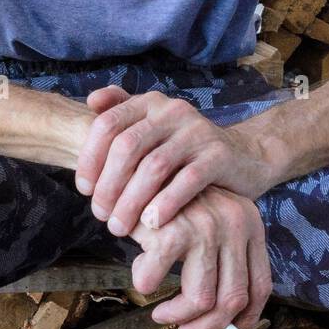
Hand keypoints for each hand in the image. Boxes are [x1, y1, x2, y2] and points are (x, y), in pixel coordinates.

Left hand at [75, 86, 275, 236]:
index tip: (84, 189)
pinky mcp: (219, 154)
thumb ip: (123, 111)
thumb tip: (91, 101)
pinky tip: (152, 223)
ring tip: (120, 227)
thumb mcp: (155, 127)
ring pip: (154, 166)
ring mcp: (197, 131)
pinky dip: (166, 203)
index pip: (107, 124)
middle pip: (127, 146)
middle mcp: (172, 111)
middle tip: (101, 215)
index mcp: (151, 103)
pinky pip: (188, 180)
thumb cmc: (186, 150)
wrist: (244, 156)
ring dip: (132, 201)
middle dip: (108, 185)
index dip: (89, 158)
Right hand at [127, 184, 271, 328]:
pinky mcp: (174, 229)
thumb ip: (219, 265)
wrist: (137, 159)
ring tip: (161, 314)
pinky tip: (141, 281)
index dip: (244, 320)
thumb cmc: (169, 201)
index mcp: (250, 224)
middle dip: (207, 328)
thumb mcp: (206, 227)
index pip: (260, 286)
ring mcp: (208, 226)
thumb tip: (225, 328)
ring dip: (177, 316)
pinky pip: (161, 283)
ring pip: (202, 299)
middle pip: (233, 299)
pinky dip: (147, 288)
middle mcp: (237, 223)